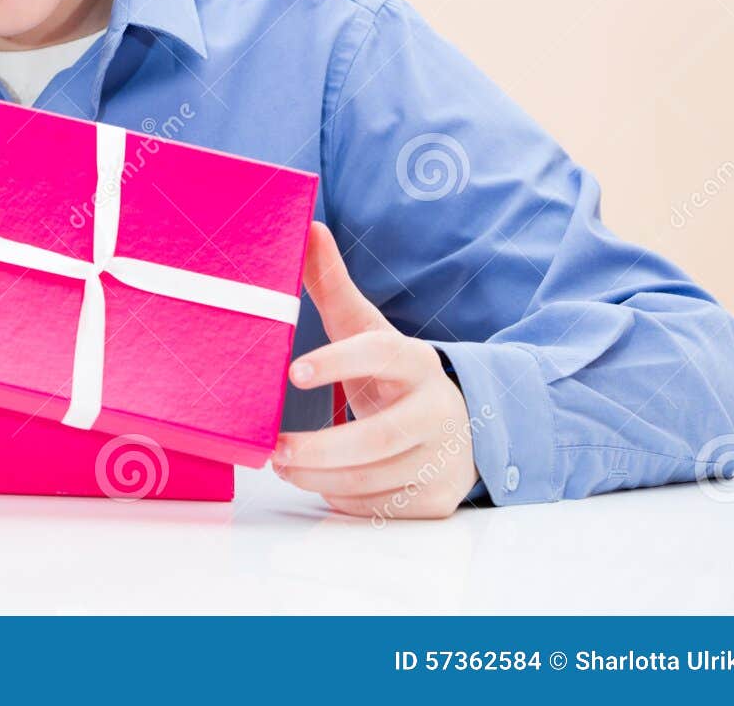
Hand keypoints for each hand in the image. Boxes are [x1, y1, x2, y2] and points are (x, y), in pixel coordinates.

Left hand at [270, 221, 477, 519]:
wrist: (459, 422)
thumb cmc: (392, 371)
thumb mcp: (366, 328)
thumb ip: (333, 284)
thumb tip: (308, 227)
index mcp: (415, 360)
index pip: (380, 354)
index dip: (338, 362)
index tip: (293, 371)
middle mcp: (437, 409)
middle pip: (378, 436)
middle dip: (320, 448)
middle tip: (274, 449)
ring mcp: (443, 457)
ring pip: (375, 478)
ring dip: (320, 477)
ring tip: (285, 464)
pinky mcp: (438, 498)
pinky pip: (381, 506)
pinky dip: (343, 499)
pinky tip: (322, 483)